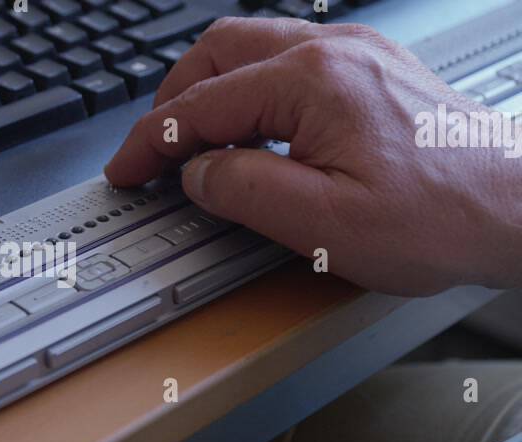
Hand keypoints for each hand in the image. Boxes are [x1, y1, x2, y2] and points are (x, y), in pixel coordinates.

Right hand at [105, 18, 521, 295]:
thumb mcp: (325, 225)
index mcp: (312, 82)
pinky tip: (245, 124)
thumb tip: (195, 173)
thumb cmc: (443, 217)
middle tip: (150, 148)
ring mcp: (354, 54)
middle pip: (217, 53)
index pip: (200, 105)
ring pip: (250, 49)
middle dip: (170, 100)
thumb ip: (244, 191)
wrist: (519, 208)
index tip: (126, 170)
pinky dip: (247, 89)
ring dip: (207, 90)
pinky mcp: (369, 69)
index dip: (150, 142)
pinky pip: (286, 60)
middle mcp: (332, 52)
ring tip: (187, 137)